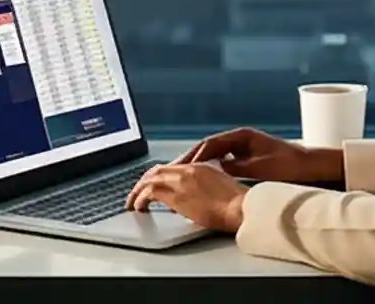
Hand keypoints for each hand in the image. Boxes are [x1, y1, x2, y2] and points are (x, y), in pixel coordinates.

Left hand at [124, 162, 248, 231]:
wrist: (241, 207)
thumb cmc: (236, 204)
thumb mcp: (217, 189)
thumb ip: (200, 189)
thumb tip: (185, 202)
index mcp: (198, 166)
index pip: (170, 167)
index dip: (156, 176)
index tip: (149, 185)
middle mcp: (187, 170)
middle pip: (156, 170)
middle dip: (143, 182)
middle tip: (136, 193)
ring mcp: (181, 180)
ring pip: (149, 180)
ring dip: (138, 192)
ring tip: (132, 203)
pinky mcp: (176, 194)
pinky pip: (150, 193)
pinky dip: (141, 199)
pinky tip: (139, 207)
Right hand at [173, 127, 343, 183]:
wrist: (312, 166)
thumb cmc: (291, 164)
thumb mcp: (262, 167)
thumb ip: (238, 166)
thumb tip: (217, 168)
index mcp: (242, 136)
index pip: (210, 143)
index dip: (194, 156)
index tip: (181, 167)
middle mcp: (240, 139)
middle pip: (208, 148)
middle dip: (190, 159)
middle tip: (173, 171)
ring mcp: (243, 148)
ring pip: (213, 155)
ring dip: (198, 164)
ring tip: (182, 176)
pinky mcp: (247, 158)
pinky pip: (222, 162)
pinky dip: (210, 169)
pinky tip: (203, 180)